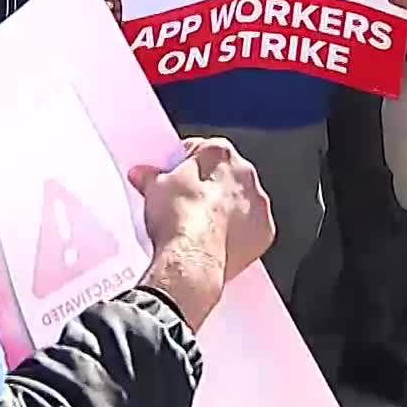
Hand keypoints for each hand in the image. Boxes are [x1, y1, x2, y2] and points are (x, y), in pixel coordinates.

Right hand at [131, 138, 274, 329]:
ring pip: (240, 201)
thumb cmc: (179, 218)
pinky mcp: (264, 231)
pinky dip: (238, 233)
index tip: (172, 176)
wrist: (194, 257)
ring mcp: (258, 203)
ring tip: (201, 227)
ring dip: (226, 209)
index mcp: (219, 153)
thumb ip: (150, 175)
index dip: (182, 163)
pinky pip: (251, 228)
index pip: (200, 149)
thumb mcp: (154, 188)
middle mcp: (245, 173)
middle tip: (185, 204)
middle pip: (223, 175)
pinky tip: (218, 242)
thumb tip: (142, 173)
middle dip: (207, 186)